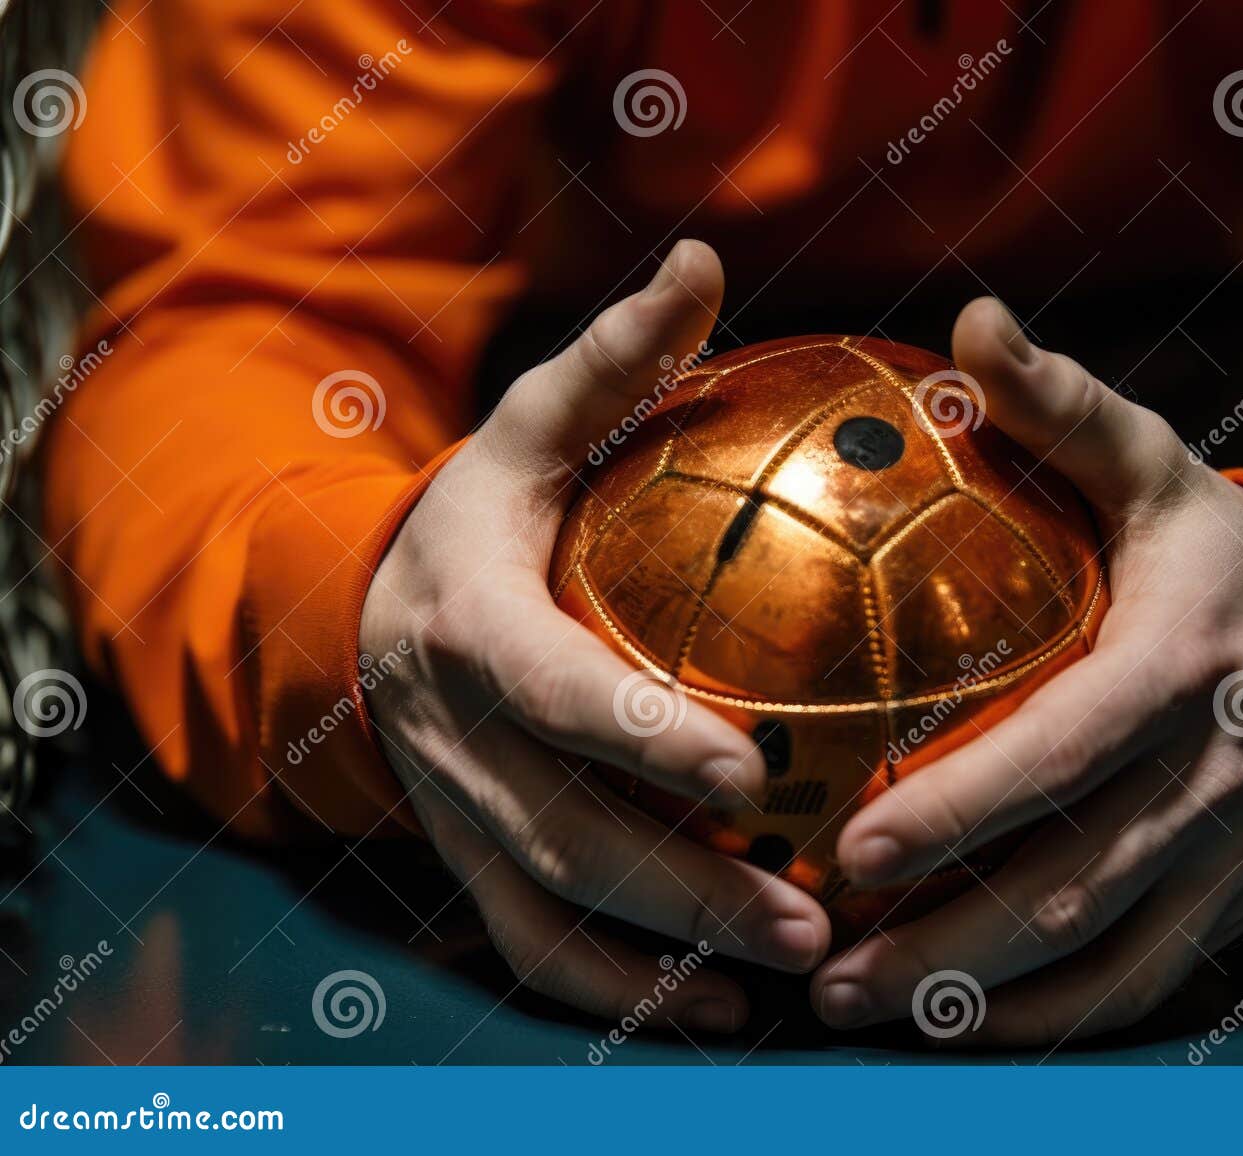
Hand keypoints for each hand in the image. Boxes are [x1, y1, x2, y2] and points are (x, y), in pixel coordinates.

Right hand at [359, 240, 828, 1034]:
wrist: (364, 610)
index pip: (551, 687)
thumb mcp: (523, 428)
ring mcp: (454, 810)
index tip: (750, 766)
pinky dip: (622, 984)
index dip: (639, 732)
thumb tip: (703, 261)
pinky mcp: (467, 857)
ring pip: (553, 907)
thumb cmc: (479, 516)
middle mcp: (452, 732)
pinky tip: (718, 1000)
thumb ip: (614, 361)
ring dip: (669, 951)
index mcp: (468, 620)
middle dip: (686, 882)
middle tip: (812, 916)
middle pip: (564, 829)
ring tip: (791, 970)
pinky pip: (534, 943)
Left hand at [811, 299, 1242, 1043]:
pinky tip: (948, 1021)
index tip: (853, 843)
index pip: (1073, 747)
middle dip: (944, 937)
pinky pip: (1137, 982)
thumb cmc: (1212, 552)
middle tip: (820, 965)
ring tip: (850, 1005)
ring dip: (974, 994)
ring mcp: (1225, 852)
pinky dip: (1046, 1015)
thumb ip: (1063, 408)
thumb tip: (972, 322)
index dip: (969, 805)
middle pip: (1075, 880)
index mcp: (1185, 661)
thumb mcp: (1154, 464)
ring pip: (1099, 952)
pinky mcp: (1226, 901)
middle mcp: (1211, 773)